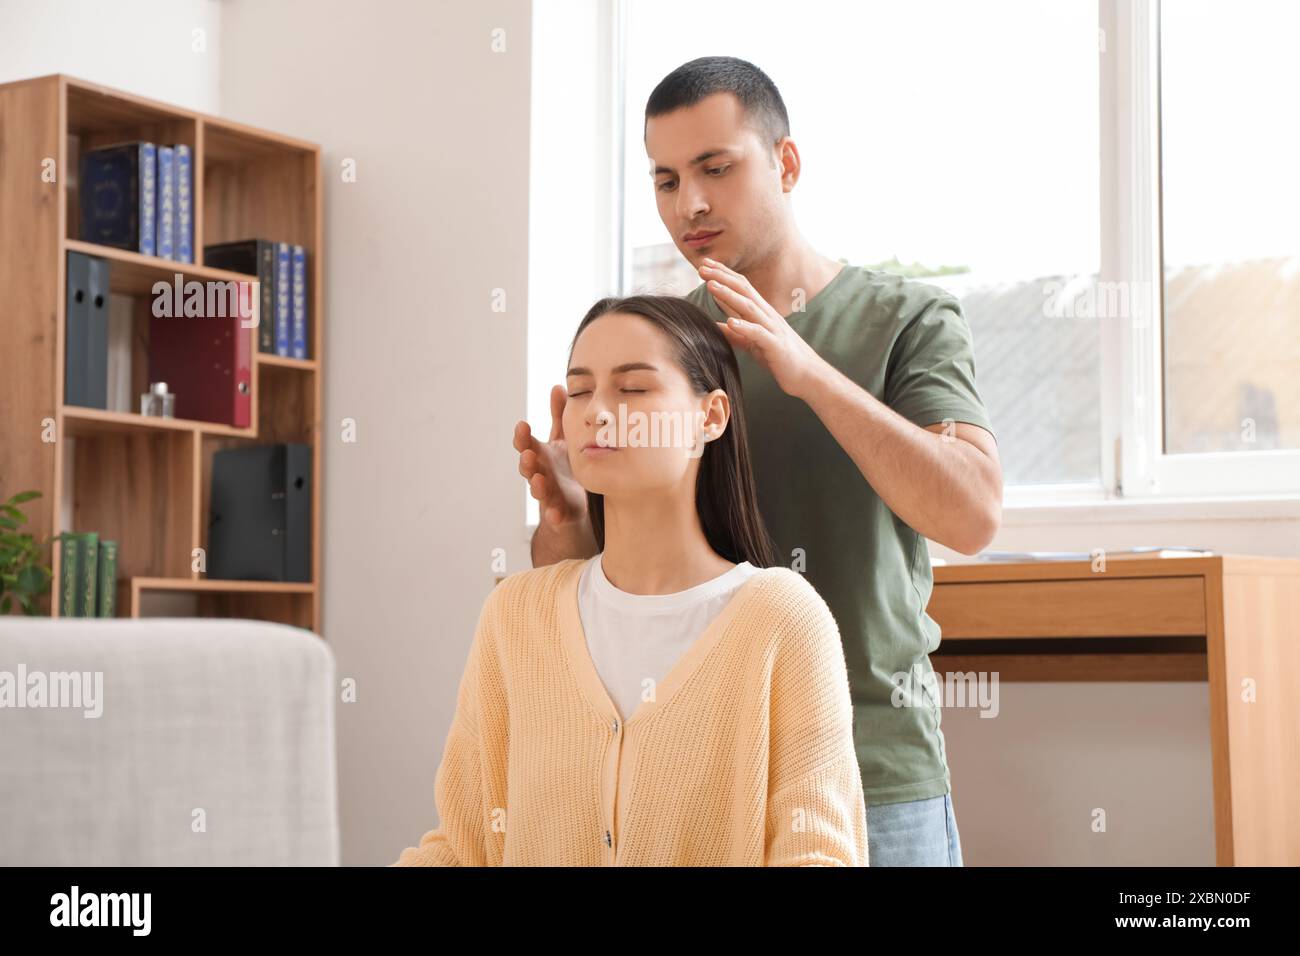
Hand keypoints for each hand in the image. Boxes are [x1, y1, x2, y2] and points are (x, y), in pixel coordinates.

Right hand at [514, 384, 588, 529]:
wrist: (573, 504)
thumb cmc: (563, 467)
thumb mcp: (562, 439)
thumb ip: (558, 415)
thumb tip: (558, 386)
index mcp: (540, 455)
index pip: (526, 444)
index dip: (522, 437)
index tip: (523, 425)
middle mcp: (540, 474)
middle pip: (528, 467)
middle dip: (526, 460)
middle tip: (528, 453)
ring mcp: (548, 494)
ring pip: (538, 490)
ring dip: (536, 485)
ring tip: (538, 480)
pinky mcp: (560, 512)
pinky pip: (555, 515)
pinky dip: (554, 515)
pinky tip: (556, 514)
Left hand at [700, 257, 826, 399]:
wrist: (809, 375)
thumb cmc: (780, 358)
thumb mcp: (753, 344)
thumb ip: (735, 333)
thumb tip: (715, 326)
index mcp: (761, 313)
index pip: (741, 287)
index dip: (723, 274)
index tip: (704, 264)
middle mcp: (767, 315)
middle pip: (743, 290)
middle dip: (722, 277)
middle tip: (701, 267)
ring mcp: (772, 329)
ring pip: (749, 307)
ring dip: (729, 295)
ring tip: (710, 286)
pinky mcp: (776, 346)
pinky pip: (759, 334)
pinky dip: (745, 327)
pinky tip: (731, 322)